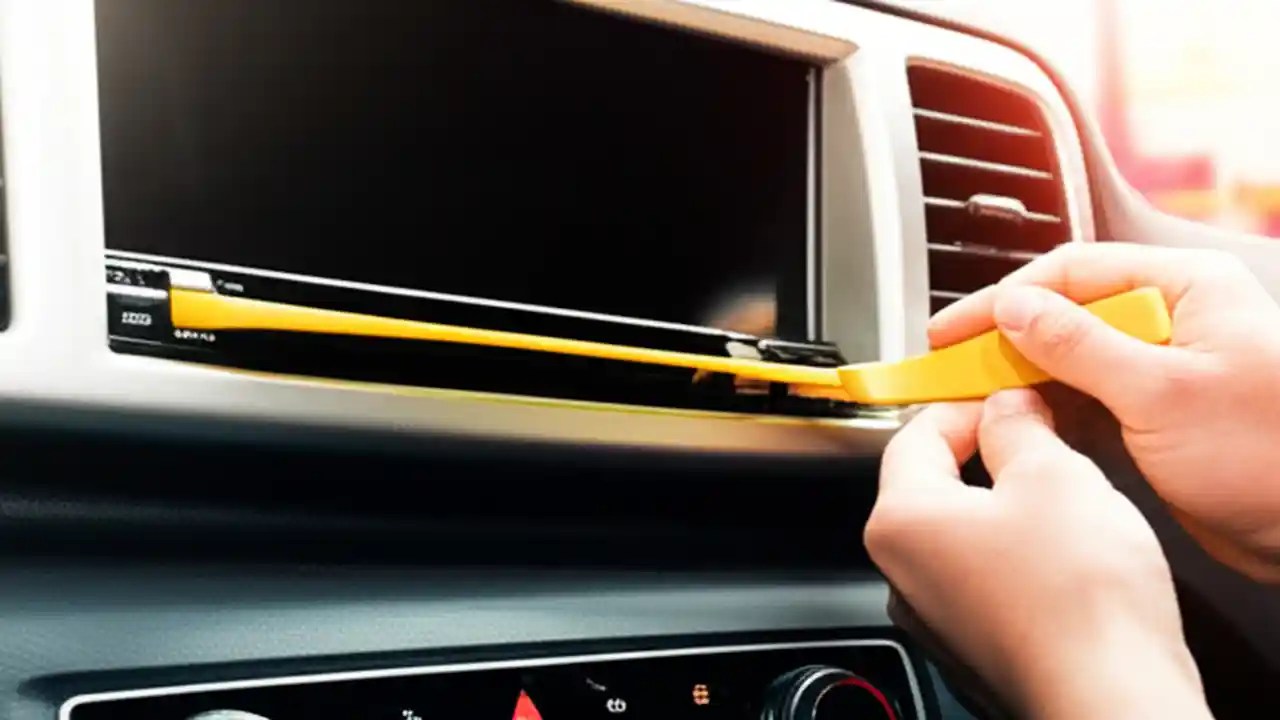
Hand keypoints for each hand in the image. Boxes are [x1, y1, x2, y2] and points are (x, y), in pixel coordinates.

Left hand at [866, 391, 1209, 718]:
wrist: (1112, 698)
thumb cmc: (1078, 597)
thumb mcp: (1052, 474)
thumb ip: (1019, 427)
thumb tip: (1007, 407)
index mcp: (900, 520)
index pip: (915, 434)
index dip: (969, 404)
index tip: (1012, 396)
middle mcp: (902, 572)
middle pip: (933, 483)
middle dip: (988, 453)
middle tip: (1044, 436)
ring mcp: (935, 614)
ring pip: (962, 532)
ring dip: (1007, 504)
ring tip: (1064, 494)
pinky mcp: (973, 644)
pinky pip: (984, 577)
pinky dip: (1017, 553)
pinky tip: (1066, 554)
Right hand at [930, 243, 1279, 581]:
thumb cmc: (1272, 455)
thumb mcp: (1161, 393)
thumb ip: (1078, 345)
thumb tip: (1014, 310)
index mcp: (1187, 288)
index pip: (1072, 272)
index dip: (1004, 300)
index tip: (953, 331)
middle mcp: (1174, 319)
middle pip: (1067, 312)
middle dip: (1008, 341)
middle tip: (953, 368)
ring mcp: (1164, 368)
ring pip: (1072, 359)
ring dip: (1025, 379)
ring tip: (976, 400)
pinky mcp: (1157, 414)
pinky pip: (1088, 399)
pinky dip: (1050, 411)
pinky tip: (1021, 425)